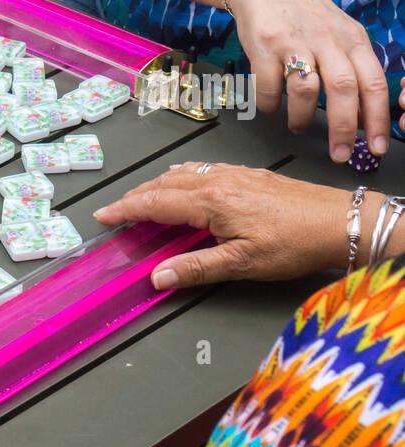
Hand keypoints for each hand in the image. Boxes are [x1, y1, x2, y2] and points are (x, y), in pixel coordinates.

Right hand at [93, 162, 355, 287]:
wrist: (342, 223)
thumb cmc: (297, 242)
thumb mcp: (242, 263)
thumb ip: (195, 268)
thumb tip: (157, 276)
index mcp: (211, 202)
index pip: (155, 202)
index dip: (126, 209)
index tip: (104, 215)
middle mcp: (220, 182)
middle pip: (164, 184)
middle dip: (135, 196)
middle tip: (116, 209)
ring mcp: (236, 175)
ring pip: (184, 174)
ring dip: (157, 184)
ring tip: (143, 196)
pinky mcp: (251, 176)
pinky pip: (205, 170)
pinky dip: (183, 177)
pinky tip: (187, 183)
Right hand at [228, 0, 389, 161]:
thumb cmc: (305, 15)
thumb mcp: (340, 35)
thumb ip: (353, 68)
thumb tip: (365, 115)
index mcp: (353, 40)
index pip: (374, 83)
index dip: (378, 119)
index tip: (378, 147)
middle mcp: (328, 40)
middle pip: (343, 89)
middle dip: (343, 129)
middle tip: (340, 154)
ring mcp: (295, 43)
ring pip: (305, 90)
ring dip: (302, 118)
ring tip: (298, 126)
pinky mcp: (263, 47)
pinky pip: (269, 88)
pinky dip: (271, 105)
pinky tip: (273, 104)